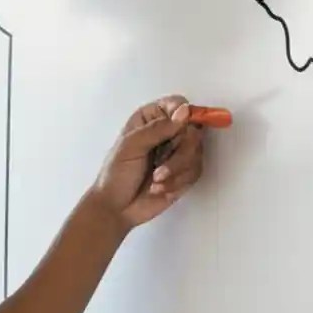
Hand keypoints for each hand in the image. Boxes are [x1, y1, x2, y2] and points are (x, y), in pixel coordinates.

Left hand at [90, 95, 205, 229]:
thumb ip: (158, 128)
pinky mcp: (184, 173)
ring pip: (196, 152)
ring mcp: (177, 153)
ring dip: (176, 169)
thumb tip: (184, 112)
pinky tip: (159, 188)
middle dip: (179, 152)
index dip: (184, 114)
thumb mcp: (131, 146)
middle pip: (193, 129)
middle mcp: (167, 132)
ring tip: (155, 180)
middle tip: (159, 166)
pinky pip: (195, 171)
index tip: (179, 128)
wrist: (116, 208)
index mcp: (150, 118)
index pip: (178, 104)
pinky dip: (177, 182)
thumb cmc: (116, 174)